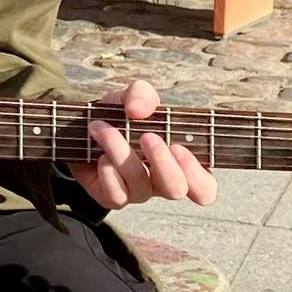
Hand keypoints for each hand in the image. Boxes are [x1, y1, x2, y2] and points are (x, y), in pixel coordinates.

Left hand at [72, 77, 216, 208]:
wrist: (87, 127)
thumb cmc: (122, 117)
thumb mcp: (134, 97)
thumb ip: (142, 94)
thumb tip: (138, 110)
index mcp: (180, 163)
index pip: (204, 187)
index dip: (196, 173)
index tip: (177, 146)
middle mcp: (162, 182)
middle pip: (176, 190)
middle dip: (162, 162)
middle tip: (147, 136)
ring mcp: (138, 192)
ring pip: (140, 187)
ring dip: (122, 154)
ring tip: (105, 129)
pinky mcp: (113, 197)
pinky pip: (116, 195)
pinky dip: (108, 171)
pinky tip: (100, 154)